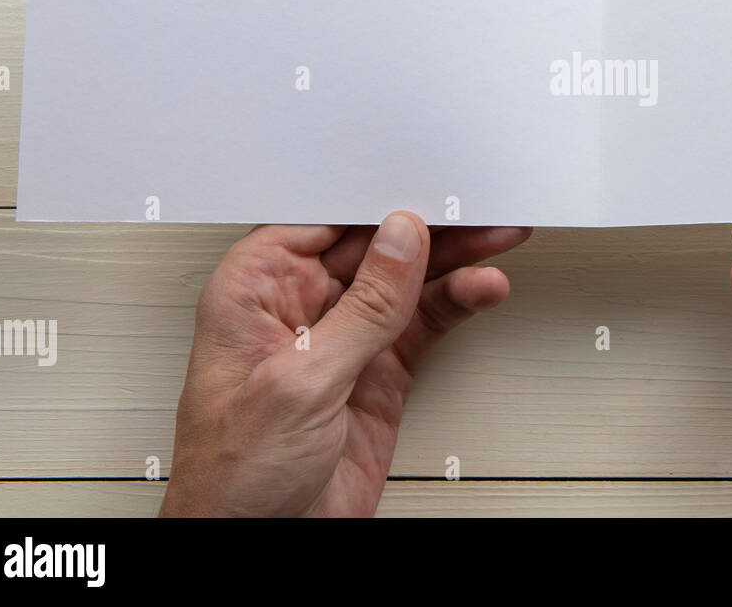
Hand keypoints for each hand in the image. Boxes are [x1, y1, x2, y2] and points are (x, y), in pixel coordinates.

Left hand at [160, 213, 530, 516]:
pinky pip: (426, 323)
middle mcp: (301, 306)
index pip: (323, 218)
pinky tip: (483, 288)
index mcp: (255, 288)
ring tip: (499, 240)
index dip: (374, 195)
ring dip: (455, 260)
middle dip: (430, 224)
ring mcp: (345, 339)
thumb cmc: (232, 476)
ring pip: (409, 281)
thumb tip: (401, 240)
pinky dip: (458, 303)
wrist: (259, 551)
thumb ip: (363, 309)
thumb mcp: (300, 381)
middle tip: (481, 206)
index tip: (423, 180)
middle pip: (376, 244)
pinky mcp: (379, 371)